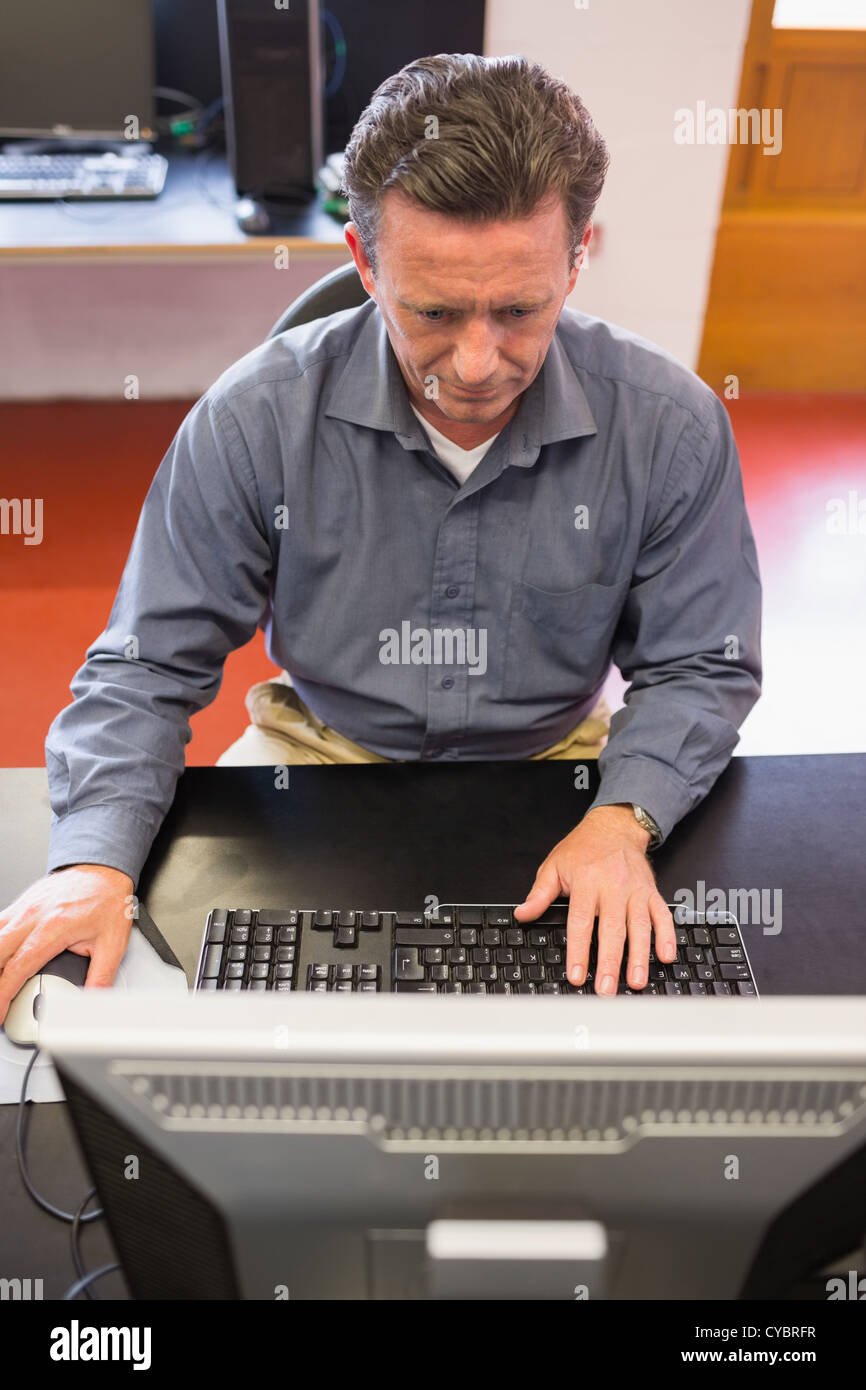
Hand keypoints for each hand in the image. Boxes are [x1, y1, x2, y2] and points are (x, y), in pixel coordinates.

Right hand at [0, 864, 133, 1025]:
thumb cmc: (107, 899)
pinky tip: (0, 955)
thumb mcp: (112, 943)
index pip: (18, 968)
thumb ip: (100, 976)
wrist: (105, 869)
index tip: (0, 1012)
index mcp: (53, 928)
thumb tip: (93, 1001)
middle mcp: (33, 916)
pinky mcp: (22, 904)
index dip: (4, 994)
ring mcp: (24, 908)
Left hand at [514, 804, 675, 994]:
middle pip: (612, 930)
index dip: (578, 951)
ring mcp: (636, 891)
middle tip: (606, 989)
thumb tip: (523, 914)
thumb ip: (540, 894)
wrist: (615, 826)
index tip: (576, 974)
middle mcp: (614, 887)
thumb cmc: (584, 848)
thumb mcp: (554, 865)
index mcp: (587, 882)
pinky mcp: (652, 893)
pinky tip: (666, 956)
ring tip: (635, 981)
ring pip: (640, 927)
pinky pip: (662, 916)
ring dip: (638, 957)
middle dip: (609, 963)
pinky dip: (667, 936)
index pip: (581, 922)